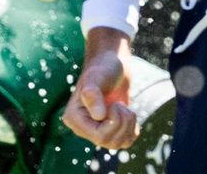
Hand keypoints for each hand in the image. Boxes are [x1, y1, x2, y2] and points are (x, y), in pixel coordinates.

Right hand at [61, 27, 138, 148]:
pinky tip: (127, 113)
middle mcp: (83, 127)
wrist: (112, 62)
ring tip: (123, 107)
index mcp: (74, 118)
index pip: (99, 137)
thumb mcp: (96, 78)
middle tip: (120, 105)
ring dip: (128, 124)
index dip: (113, 122)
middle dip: (122, 123)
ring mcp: (96, 129)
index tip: (113, 104)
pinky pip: (125, 142)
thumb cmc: (102, 67)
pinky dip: (132, 129)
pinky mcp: (110, 129)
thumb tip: (99, 117)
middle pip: (109, 142)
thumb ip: (93, 94)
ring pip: (118, 144)